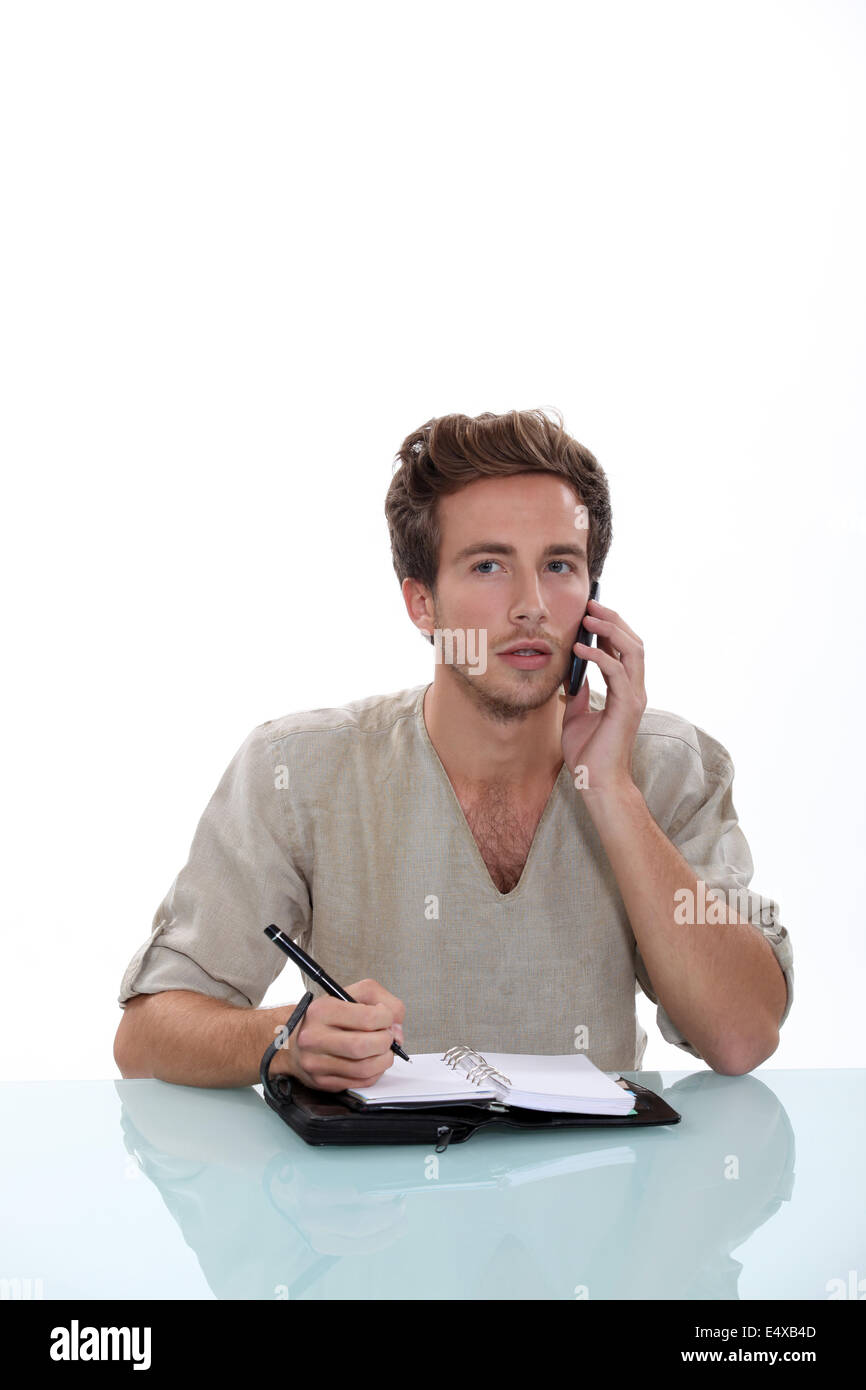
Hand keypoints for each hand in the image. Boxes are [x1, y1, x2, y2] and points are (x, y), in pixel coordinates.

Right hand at [284, 979, 405, 1091]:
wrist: (291, 1039)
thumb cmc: (326, 1016)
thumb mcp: (351, 994)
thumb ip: (381, 1000)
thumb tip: (396, 1028)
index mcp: (322, 1011)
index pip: (368, 1018)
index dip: (387, 1019)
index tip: (386, 1018)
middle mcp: (315, 1037)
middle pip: (365, 1046)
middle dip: (386, 1042)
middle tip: (387, 1037)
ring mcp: (316, 1063)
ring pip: (364, 1068)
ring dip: (383, 1060)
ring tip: (382, 1050)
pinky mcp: (322, 1081)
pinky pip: (359, 1082)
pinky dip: (374, 1073)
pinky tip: (371, 1061)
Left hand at [561, 597, 646, 796]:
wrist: (596, 782)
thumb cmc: (588, 754)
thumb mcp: (576, 715)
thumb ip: (578, 693)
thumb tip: (572, 675)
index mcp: (626, 691)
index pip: (625, 650)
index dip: (611, 628)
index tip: (591, 613)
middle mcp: (635, 690)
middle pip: (634, 642)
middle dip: (613, 620)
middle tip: (591, 605)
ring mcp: (634, 697)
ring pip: (632, 650)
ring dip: (610, 629)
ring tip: (588, 617)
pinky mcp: (627, 706)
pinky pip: (616, 671)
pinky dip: (598, 655)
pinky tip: (580, 648)